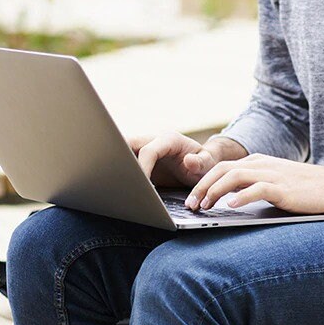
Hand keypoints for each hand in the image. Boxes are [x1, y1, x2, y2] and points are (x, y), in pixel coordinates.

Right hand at [127, 130, 245, 187]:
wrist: (201, 163)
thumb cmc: (205, 163)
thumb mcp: (208, 163)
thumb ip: (201, 162)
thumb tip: (189, 161)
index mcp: (169, 139)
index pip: (149, 151)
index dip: (142, 167)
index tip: (142, 184)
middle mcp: (154, 140)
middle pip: (128, 143)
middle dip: (119, 158)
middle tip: (118, 179)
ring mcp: (145, 148)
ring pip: (122, 149)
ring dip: (117, 163)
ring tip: (114, 182)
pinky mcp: (140, 158)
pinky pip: (125, 160)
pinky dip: (120, 169)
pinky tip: (119, 184)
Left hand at [185, 153, 323, 214]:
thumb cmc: (305, 188)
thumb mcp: (274, 182)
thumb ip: (253, 185)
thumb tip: (228, 199)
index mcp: (257, 162)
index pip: (222, 168)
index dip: (203, 182)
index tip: (192, 199)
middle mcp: (261, 164)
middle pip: (222, 170)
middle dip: (202, 187)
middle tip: (190, 205)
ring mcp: (272, 174)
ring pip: (234, 176)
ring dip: (214, 192)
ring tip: (204, 207)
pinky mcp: (283, 188)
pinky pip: (257, 189)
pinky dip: (241, 196)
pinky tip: (230, 207)